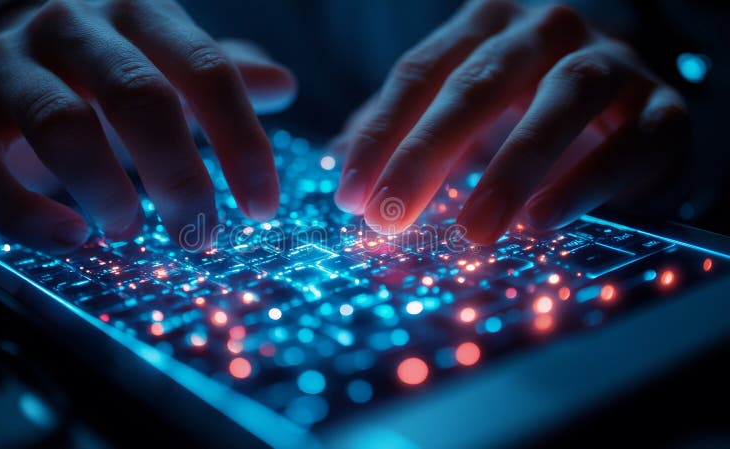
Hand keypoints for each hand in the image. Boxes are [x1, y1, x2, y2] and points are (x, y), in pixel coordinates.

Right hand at [0, 0, 295, 251]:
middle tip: (200, 235)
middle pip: (138, 99)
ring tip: (131, 232)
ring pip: (61, 127)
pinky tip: (70, 240)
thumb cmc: (104, 60)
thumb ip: (218, 72)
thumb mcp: (164, 53)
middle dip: (179, 177)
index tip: (262, 209)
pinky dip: (23, 214)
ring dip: (107, 192)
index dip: (242, 144)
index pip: (207, 73)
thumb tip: (284, 85)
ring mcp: (11, 67)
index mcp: (141, 16)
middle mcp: (75, 30)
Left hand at [334, 0, 687, 242]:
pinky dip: (585, 181)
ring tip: (472, 230)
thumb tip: (337, 165)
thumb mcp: (460, 109)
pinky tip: (541, 221)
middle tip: (389, 217)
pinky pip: (630, 141)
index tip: (350, 196)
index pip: (420, 73)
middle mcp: (545, 31)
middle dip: (427, 154)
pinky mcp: (663, 109)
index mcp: (485, 26)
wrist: (625, 106)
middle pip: (478, 84)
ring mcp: (611, 64)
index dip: (380, 136)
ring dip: (511, 168)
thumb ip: (403, 129)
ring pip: (560, 102)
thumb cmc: (525, 108)